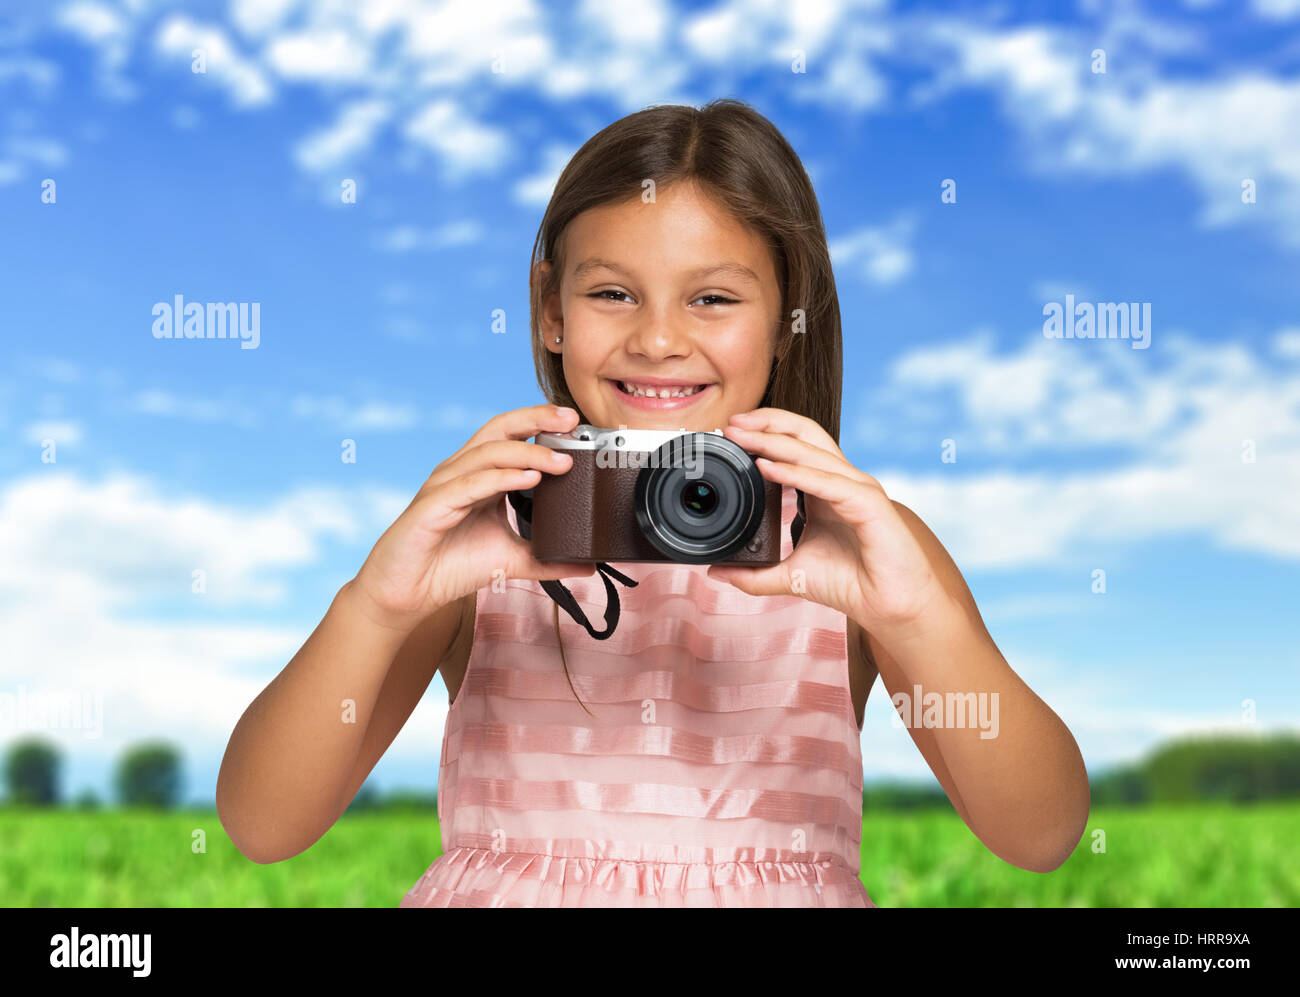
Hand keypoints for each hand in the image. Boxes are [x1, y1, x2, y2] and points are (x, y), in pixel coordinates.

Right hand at [351, 403, 594, 632]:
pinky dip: (502, 478)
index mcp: (479, 475)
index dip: (540, 423)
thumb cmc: (450, 567)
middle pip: (499, 430)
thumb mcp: (511, 560)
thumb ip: (547, 560)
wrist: (406, 594)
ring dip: (529, 453)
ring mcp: (445, 486)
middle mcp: (461, 472)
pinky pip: (470, 484)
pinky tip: (529, 478)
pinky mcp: (432, 507)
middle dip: (536, 419)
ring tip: (563, 460)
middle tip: (572, 420)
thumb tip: (588, 566)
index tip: (576, 422)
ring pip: (487, 454)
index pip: (511, 435)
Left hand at [707, 407, 944, 633]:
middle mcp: (842, 480)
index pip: (796, 443)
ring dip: (773, 440)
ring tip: (741, 436)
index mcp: (825, 488)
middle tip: (731, 423)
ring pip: (813, 451)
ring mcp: (858, 488)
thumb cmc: (852, 584)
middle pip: (805, 433)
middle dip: (767, 422)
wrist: (891, 608)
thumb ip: (755, 574)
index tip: (730, 431)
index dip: (765, 431)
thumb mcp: (792, 576)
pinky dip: (796, 472)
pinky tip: (766, 467)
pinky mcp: (870, 505)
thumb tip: (717, 571)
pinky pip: (828, 482)